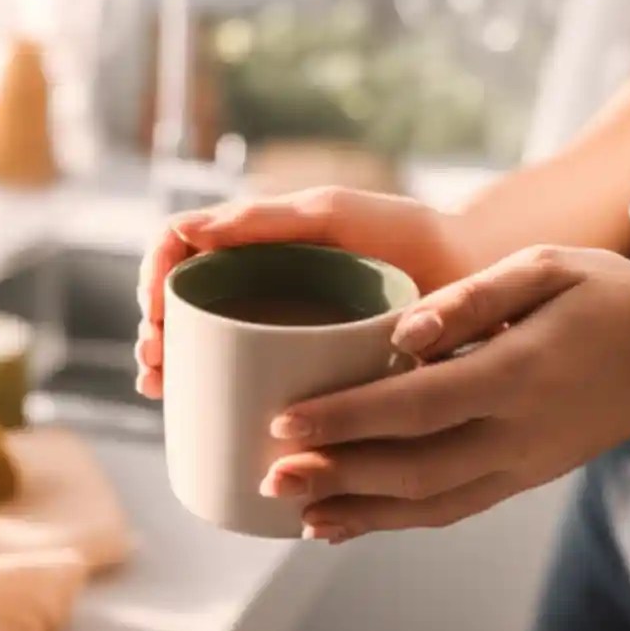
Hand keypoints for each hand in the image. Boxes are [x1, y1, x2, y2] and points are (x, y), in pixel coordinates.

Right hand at [135, 187, 466, 397]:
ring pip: (207, 347)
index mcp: (259, 242)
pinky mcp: (306, 366)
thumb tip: (183, 232)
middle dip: (155, 333)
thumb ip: (264, 219)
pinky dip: (212, 393)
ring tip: (163, 388)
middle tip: (154, 362)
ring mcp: (281, 327)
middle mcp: (262, 285)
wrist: (476, 281)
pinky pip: (246, 379)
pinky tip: (197, 413)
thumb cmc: (406, 235)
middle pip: (184, 306)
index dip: (153, 277)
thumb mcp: (332, 216)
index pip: (179, 249)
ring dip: (171, 365)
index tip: (155, 312)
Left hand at [258, 245, 629, 541]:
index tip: (282, 420)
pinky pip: (455, 510)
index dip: (346, 418)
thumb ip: (472, 298)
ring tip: (295, 513)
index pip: (415, 405)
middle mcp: (520, 432)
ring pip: (430, 505)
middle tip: (267, 474)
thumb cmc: (608, 294)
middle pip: (413, 469)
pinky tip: (349, 522)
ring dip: (359, 512)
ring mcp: (525, 464)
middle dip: (336, 476)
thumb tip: (402, 331)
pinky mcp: (526, 477)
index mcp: (519, 372)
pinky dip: (397, 522)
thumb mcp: (547, 267)